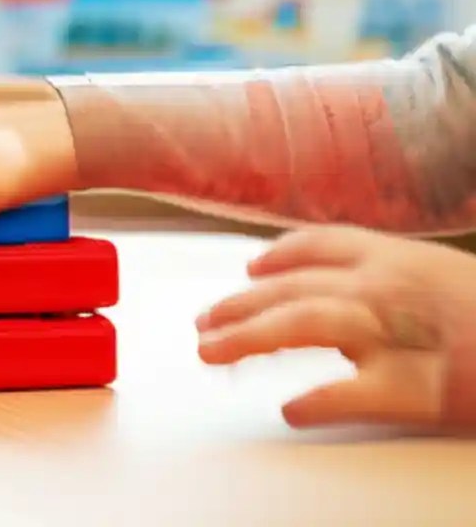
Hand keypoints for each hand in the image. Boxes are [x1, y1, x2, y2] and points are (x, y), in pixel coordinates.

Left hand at [196, 226, 475, 430]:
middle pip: (292, 286)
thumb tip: (352, 296)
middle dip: (238, 304)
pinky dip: (314, 401)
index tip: (247, 270)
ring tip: (212, 353)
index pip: (319, 244)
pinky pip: (348, 394)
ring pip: (301, 324)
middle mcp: (391, 286)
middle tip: (204, 323)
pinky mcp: (419, 389)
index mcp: (403, 257)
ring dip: (247, 338)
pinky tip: (290, 411)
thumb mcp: (451, 281)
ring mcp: (402, 335)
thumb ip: (400, 284)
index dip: (276, 257)